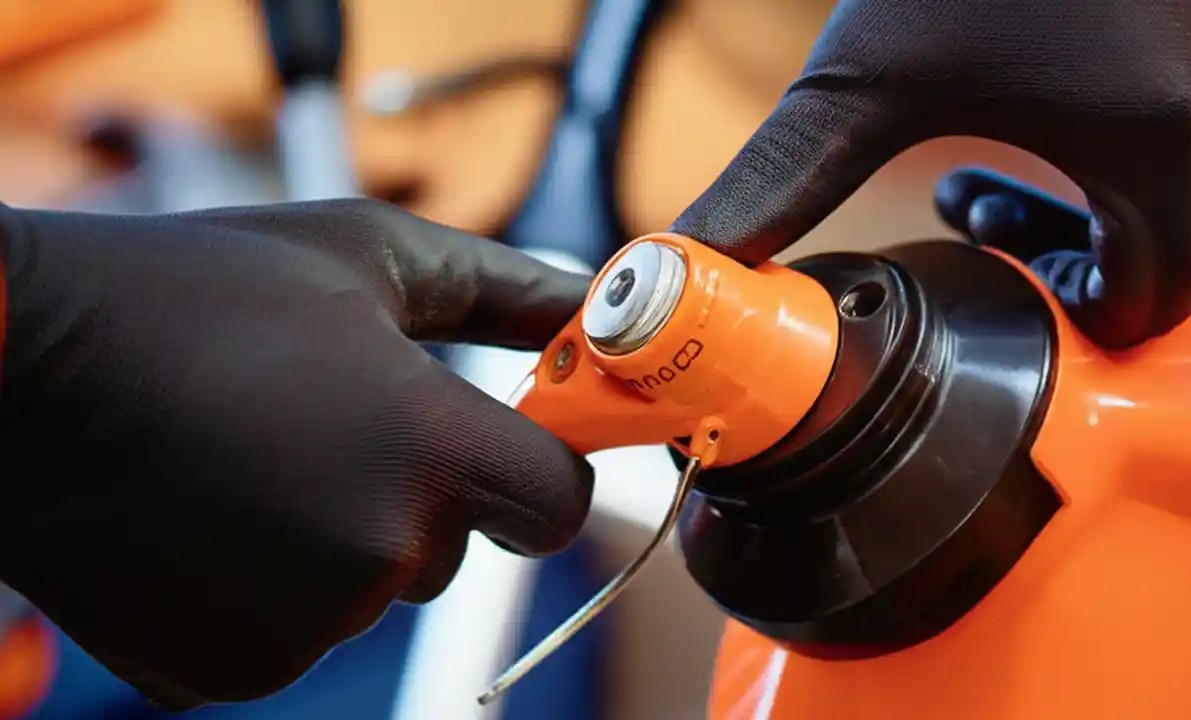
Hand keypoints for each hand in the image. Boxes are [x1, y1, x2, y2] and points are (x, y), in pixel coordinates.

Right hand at [0, 199, 592, 707]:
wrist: (17, 368)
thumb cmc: (191, 294)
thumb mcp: (363, 255)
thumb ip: (501, 290)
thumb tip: (585, 304)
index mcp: (427, 448)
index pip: (562, 504)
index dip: (542, 466)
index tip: (506, 439)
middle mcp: (378, 552)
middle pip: (462, 545)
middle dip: (425, 493)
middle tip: (334, 423)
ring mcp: (302, 625)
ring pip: (378, 588)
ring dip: (343, 538)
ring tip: (254, 458)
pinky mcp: (230, 670)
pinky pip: (300, 632)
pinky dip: (273, 588)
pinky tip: (212, 517)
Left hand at [672, 0, 1190, 346]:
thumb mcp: (863, 83)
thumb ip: (782, 180)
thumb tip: (693, 259)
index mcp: (1158, 149)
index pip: (1145, 307)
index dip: (1057, 308)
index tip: (982, 250)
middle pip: (1188, 273)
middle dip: (1086, 271)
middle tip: (983, 214)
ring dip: (1131, 227)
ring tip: (1024, 179)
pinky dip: (1174, 177)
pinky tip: (1086, 133)